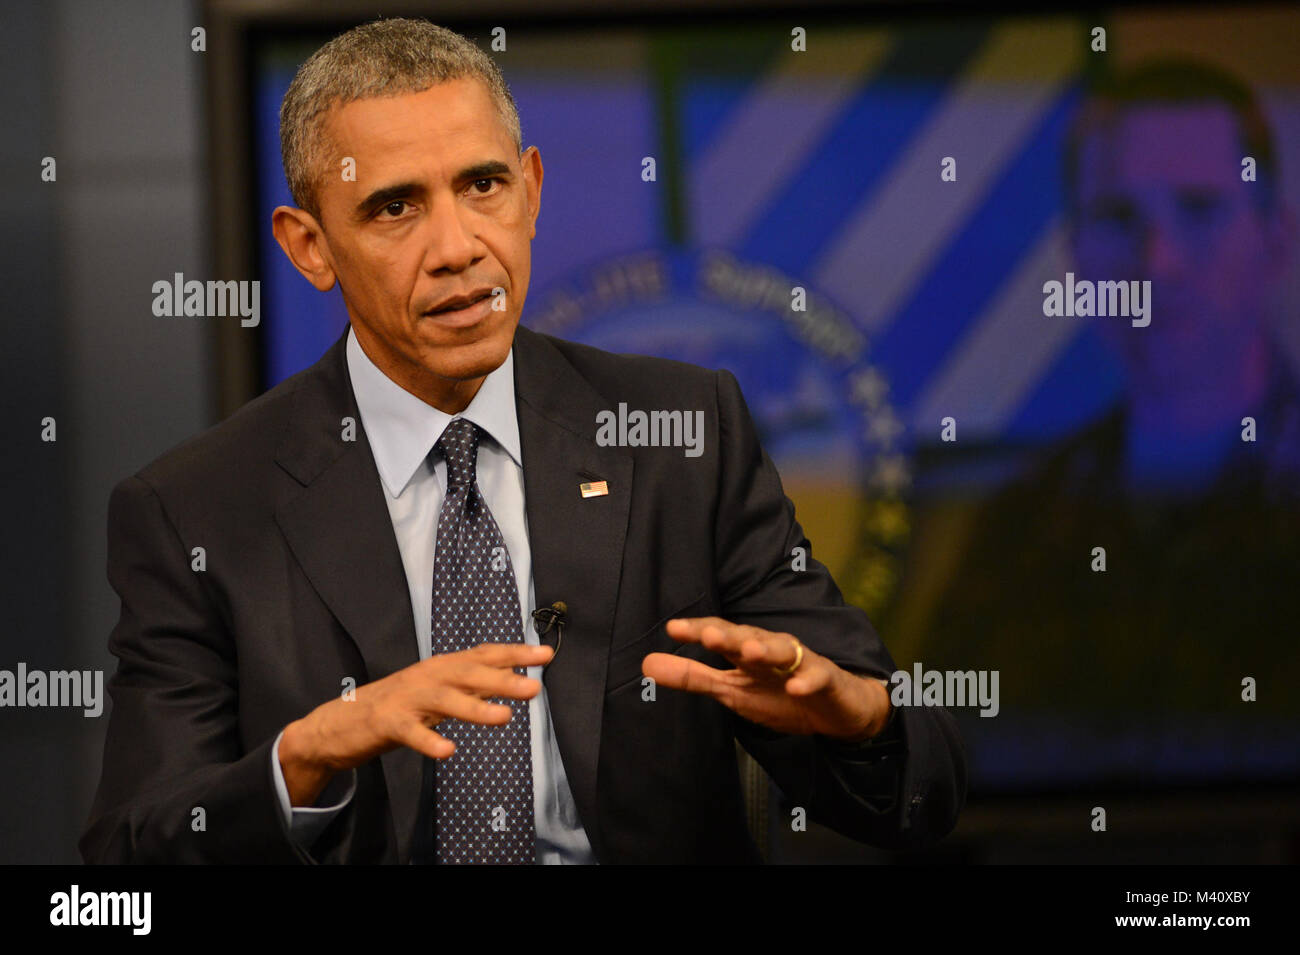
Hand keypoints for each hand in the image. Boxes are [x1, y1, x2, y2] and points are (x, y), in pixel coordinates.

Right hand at [278, 642, 553, 805]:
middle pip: (468, 673)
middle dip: (503, 679)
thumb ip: (472, 686)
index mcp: (442, 667)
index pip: (483, 655)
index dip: (514, 654)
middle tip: (534, 688)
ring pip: (444, 699)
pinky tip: (448, 751)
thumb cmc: (398, 706)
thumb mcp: (438, 691)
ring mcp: (406, 698)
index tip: (546, 656)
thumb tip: (514, 681)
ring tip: (504, 718)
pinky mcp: (386, 722)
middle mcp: (427, 676)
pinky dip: (429, 741)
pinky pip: (411, 733)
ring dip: (474, 708)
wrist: (340, 722)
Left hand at [643, 617, 889, 741]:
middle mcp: (771, 650)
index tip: (673, 629)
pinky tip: (796, 687)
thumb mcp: (730, 690)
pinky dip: (806, 681)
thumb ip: (690, 677)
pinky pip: (816, 678)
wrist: (836, 709)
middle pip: (748, 637)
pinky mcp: (825, 680)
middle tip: (708, 634)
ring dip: (766, 650)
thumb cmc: (779, 694)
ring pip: (783, 651)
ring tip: (749, 651)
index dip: (698, 631)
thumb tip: (646, 664)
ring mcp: (800, 663)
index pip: (720, 635)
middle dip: (729, 635)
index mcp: (746, 651)